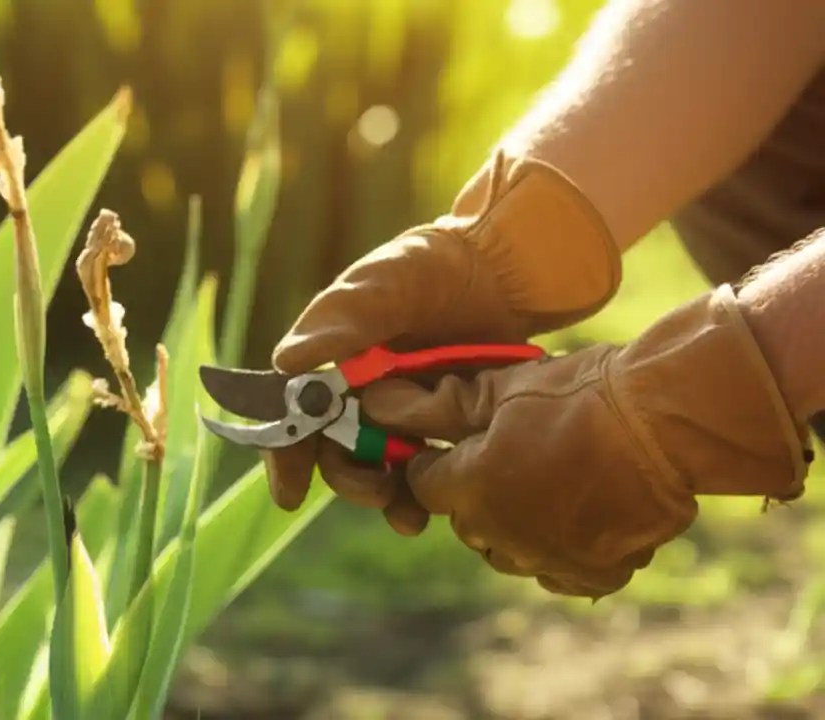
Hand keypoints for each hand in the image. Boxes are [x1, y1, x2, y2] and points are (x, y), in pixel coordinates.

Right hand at [264, 150, 621, 525]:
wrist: (500, 271)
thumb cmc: (429, 266)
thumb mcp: (386, 285)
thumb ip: (343, 320)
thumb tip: (286, 364)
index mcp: (327, 361)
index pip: (292, 413)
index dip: (285, 454)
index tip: (290, 491)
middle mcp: (355, 393)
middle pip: (333, 451)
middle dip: (347, 479)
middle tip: (375, 491)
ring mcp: (398, 412)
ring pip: (377, 468)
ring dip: (385, 497)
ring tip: (408, 515)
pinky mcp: (439, 425)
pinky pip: (424, 468)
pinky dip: (425, 492)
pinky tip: (435, 509)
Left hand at [359, 285, 812, 597]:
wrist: (668, 423)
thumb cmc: (578, 395)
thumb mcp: (499, 389)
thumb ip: (432, 406)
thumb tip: (375, 405)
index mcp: (473, 489)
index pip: (423, 485)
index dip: (435, 461)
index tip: (459, 441)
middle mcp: (504, 536)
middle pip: (464, 520)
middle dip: (474, 490)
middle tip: (511, 451)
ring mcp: (550, 560)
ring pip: (506, 549)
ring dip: (513, 521)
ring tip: (548, 476)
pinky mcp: (594, 573)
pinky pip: (555, 568)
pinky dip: (559, 545)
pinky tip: (581, 507)